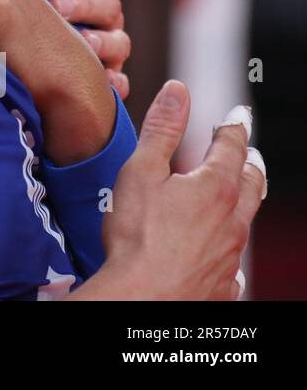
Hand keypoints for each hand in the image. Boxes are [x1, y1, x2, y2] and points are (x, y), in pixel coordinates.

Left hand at [1, 0, 130, 100]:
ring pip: (120, 40)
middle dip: (83, 2)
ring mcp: (111, 46)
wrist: (34, 65)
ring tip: (82, 44)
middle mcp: (103, 12)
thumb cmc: (30, 10)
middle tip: (56, 5)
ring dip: (102, 41)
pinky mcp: (111, 80)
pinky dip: (116, 83)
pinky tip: (105, 85)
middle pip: (107, 1)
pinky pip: (122, 83)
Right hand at [77, 80, 265, 299]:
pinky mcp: (222, 284)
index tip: (236, 116)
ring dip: (245, 202)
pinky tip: (224, 253)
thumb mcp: (142, 170)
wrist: (142, 298)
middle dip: (250, 163)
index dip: (232, 127)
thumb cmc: (136, 235)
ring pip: (248, 222)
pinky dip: (231, 248)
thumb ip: (161, 129)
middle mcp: (233, 221)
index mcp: (215, 188)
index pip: (230, 147)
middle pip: (252, 184)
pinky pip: (235, 262)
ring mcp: (231, 256)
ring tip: (240, 194)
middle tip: (248, 153)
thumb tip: (179, 91)